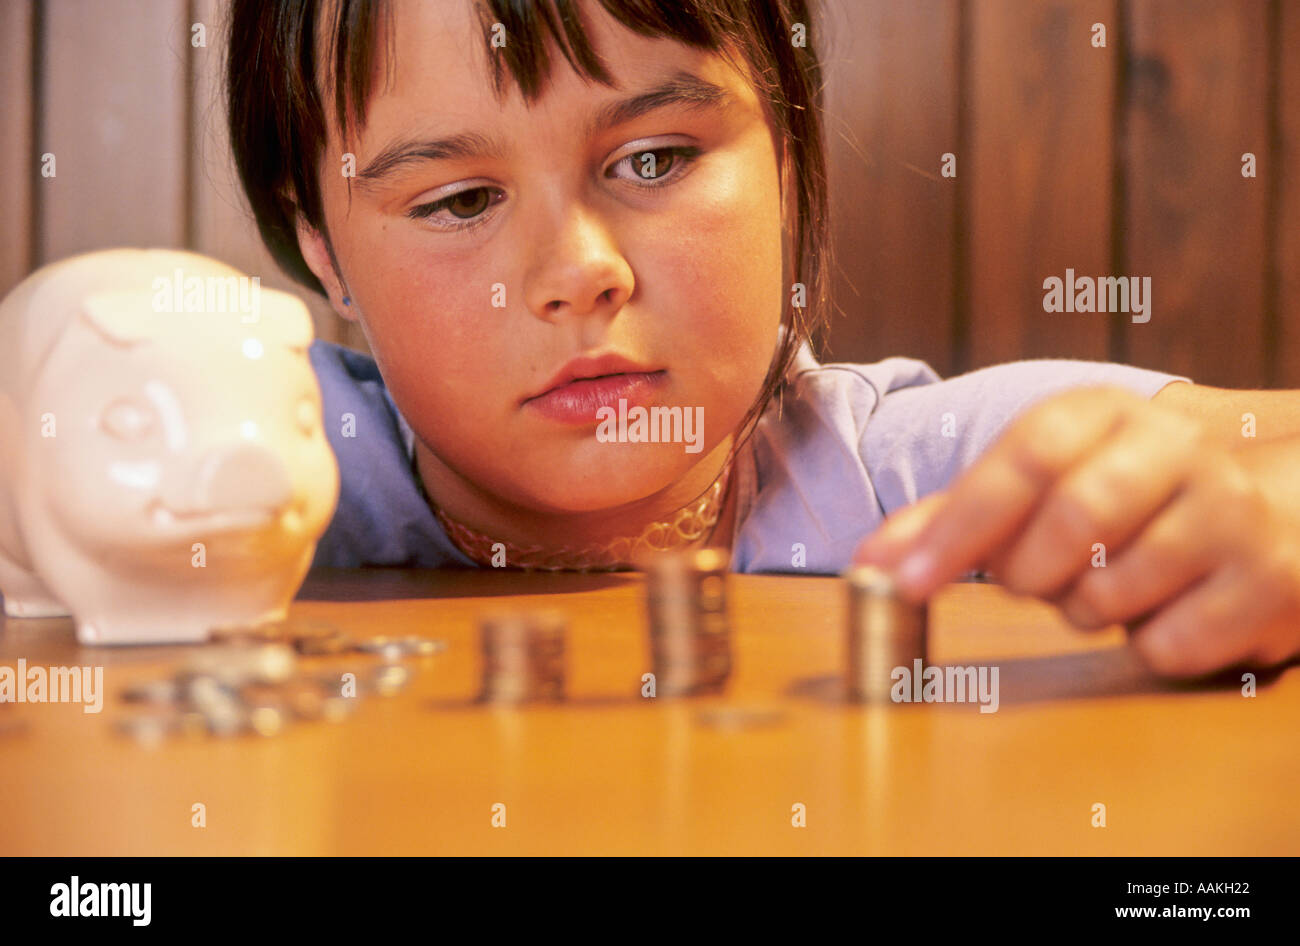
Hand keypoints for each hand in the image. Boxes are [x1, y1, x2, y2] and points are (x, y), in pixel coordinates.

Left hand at [854, 385, 1299, 676]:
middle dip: (1030, 573)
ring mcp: (1234, 511)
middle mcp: (1178, 448)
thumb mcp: (1050, 481)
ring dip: (1087, 610)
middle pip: (1071, 522)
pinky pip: (1165, 645)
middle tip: (1035, 579)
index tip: (901, 582)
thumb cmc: (1136, 495)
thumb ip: (958, 518)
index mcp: (1107, 413)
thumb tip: (870, 562)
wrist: (1286, 500)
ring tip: (1112, 583)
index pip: (1025, 459)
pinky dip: (1144, 644)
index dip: (959, 526)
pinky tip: (1167, 608)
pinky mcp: (1273, 581)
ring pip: (1111, 593)